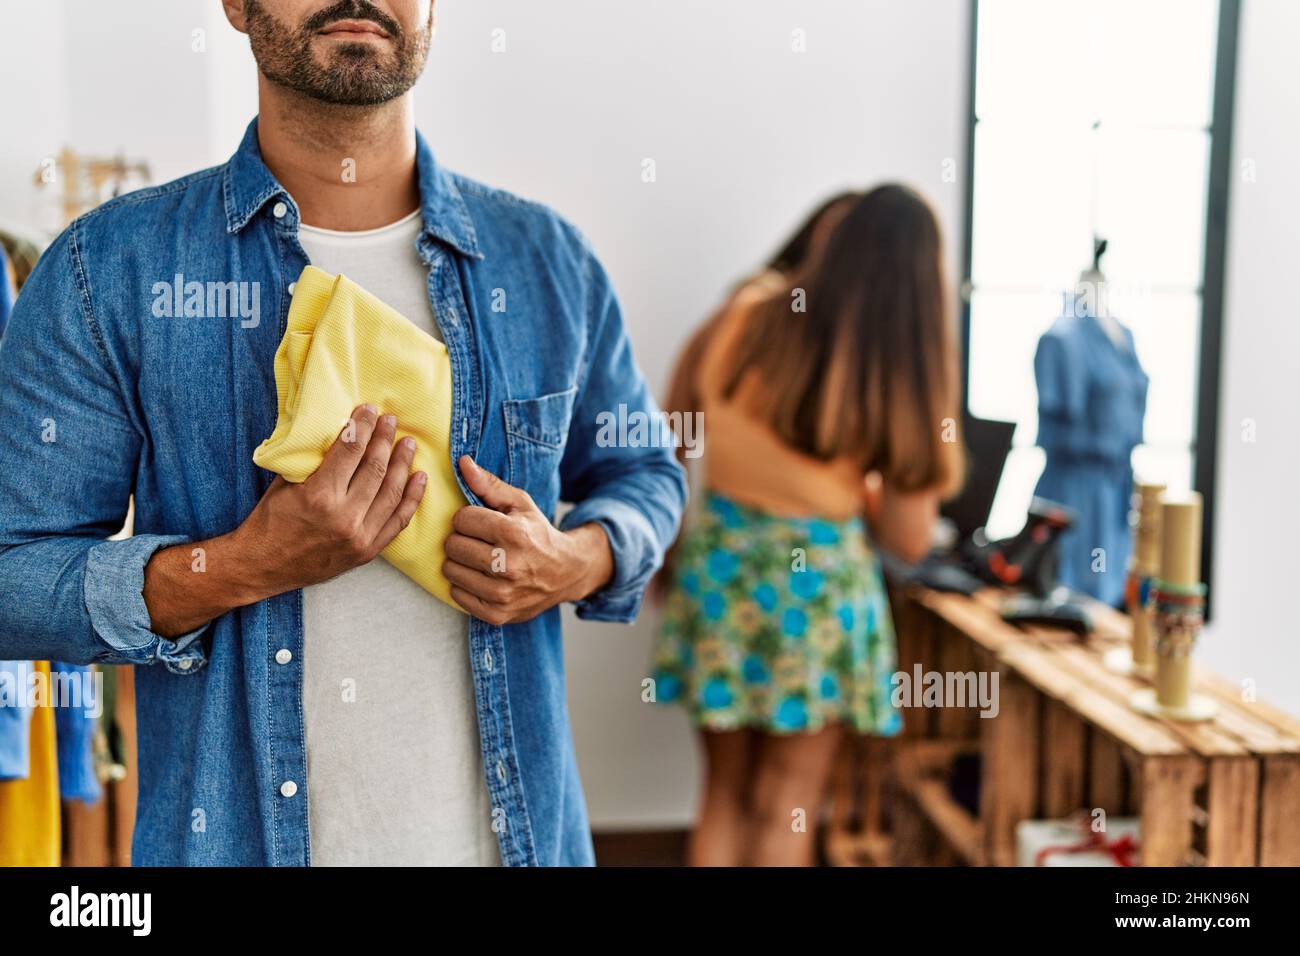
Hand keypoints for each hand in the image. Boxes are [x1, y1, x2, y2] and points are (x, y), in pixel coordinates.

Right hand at [237, 403, 427, 593]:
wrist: (262, 568)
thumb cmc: (269, 521)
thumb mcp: (284, 484)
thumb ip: (313, 460)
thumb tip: (339, 430)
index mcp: (319, 496)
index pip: (350, 450)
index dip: (362, 426)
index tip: (369, 410)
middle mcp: (344, 516)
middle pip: (375, 468)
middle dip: (384, 440)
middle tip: (391, 421)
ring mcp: (359, 536)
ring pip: (391, 493)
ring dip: (402, 464)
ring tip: (408, 444)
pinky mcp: (368, 551)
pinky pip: (398, 521)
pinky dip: (412, 498)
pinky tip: (419, 478)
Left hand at [443, 456, 611, 624]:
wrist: (565, 573)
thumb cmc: (538, 533)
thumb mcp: (520, 504)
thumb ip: (489, 484)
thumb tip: (462, 463)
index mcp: (513, 533)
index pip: (462, 519)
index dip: (468, 518)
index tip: (482, 523)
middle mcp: (508, 565)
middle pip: (452, 545)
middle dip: (461, 539)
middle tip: (479, 541)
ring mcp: (502, 593)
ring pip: (451, 570)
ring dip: (460, 563)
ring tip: (478, 559)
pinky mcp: (497, 614)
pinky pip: (458, 596)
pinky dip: (464, 586)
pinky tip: (481, 578)